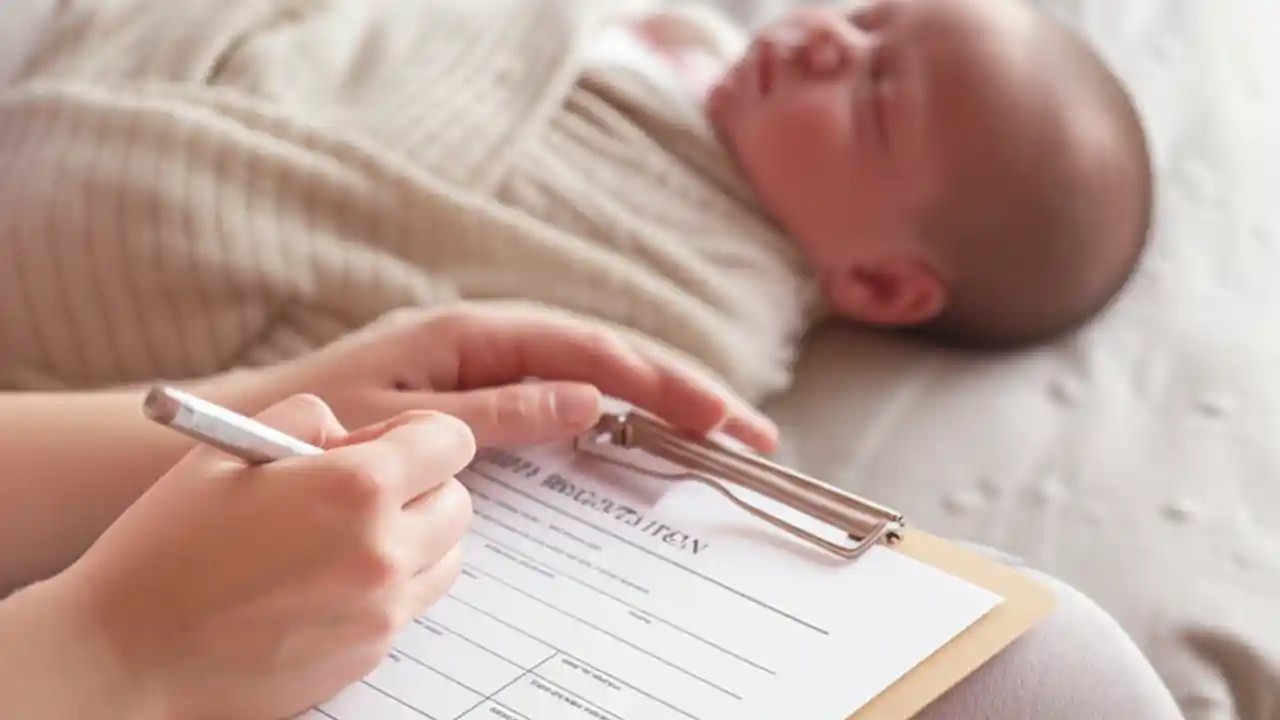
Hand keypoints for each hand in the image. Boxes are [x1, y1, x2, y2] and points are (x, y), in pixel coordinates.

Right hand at [38, 395, 474, 718]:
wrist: (126, 658)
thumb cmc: (166, 548)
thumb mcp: (229, 449)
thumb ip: (310, 419)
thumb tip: (361, 435)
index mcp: (356, 488)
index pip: (452, 441)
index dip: (421, 435)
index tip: (388, 444)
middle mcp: (384, 551)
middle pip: (457, 502)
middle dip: (422, 486)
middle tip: (365, 491)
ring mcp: (383, 611)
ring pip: (447, 557)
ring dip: (415, 538)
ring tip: (349, 537)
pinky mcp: (370, 653)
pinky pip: (411, 604)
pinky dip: (390, 587)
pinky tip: (328, 582)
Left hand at [230, 302, 778, 452]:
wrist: (250, 439)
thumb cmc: (312, 425)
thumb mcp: (405, 421)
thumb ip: (499, 411)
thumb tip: (590, 402)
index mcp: (471, 333)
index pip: (589, 352)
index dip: (659, 383)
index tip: (714, 418)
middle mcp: (487, 338)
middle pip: (605, 355)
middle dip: (681, 389)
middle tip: (748, 431)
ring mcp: (484, 362)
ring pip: (591, 373)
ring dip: (657, 399)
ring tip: (718, 429)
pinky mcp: (477, 390)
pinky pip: (560, 394)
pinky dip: (611, 410)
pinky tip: (641, 432)